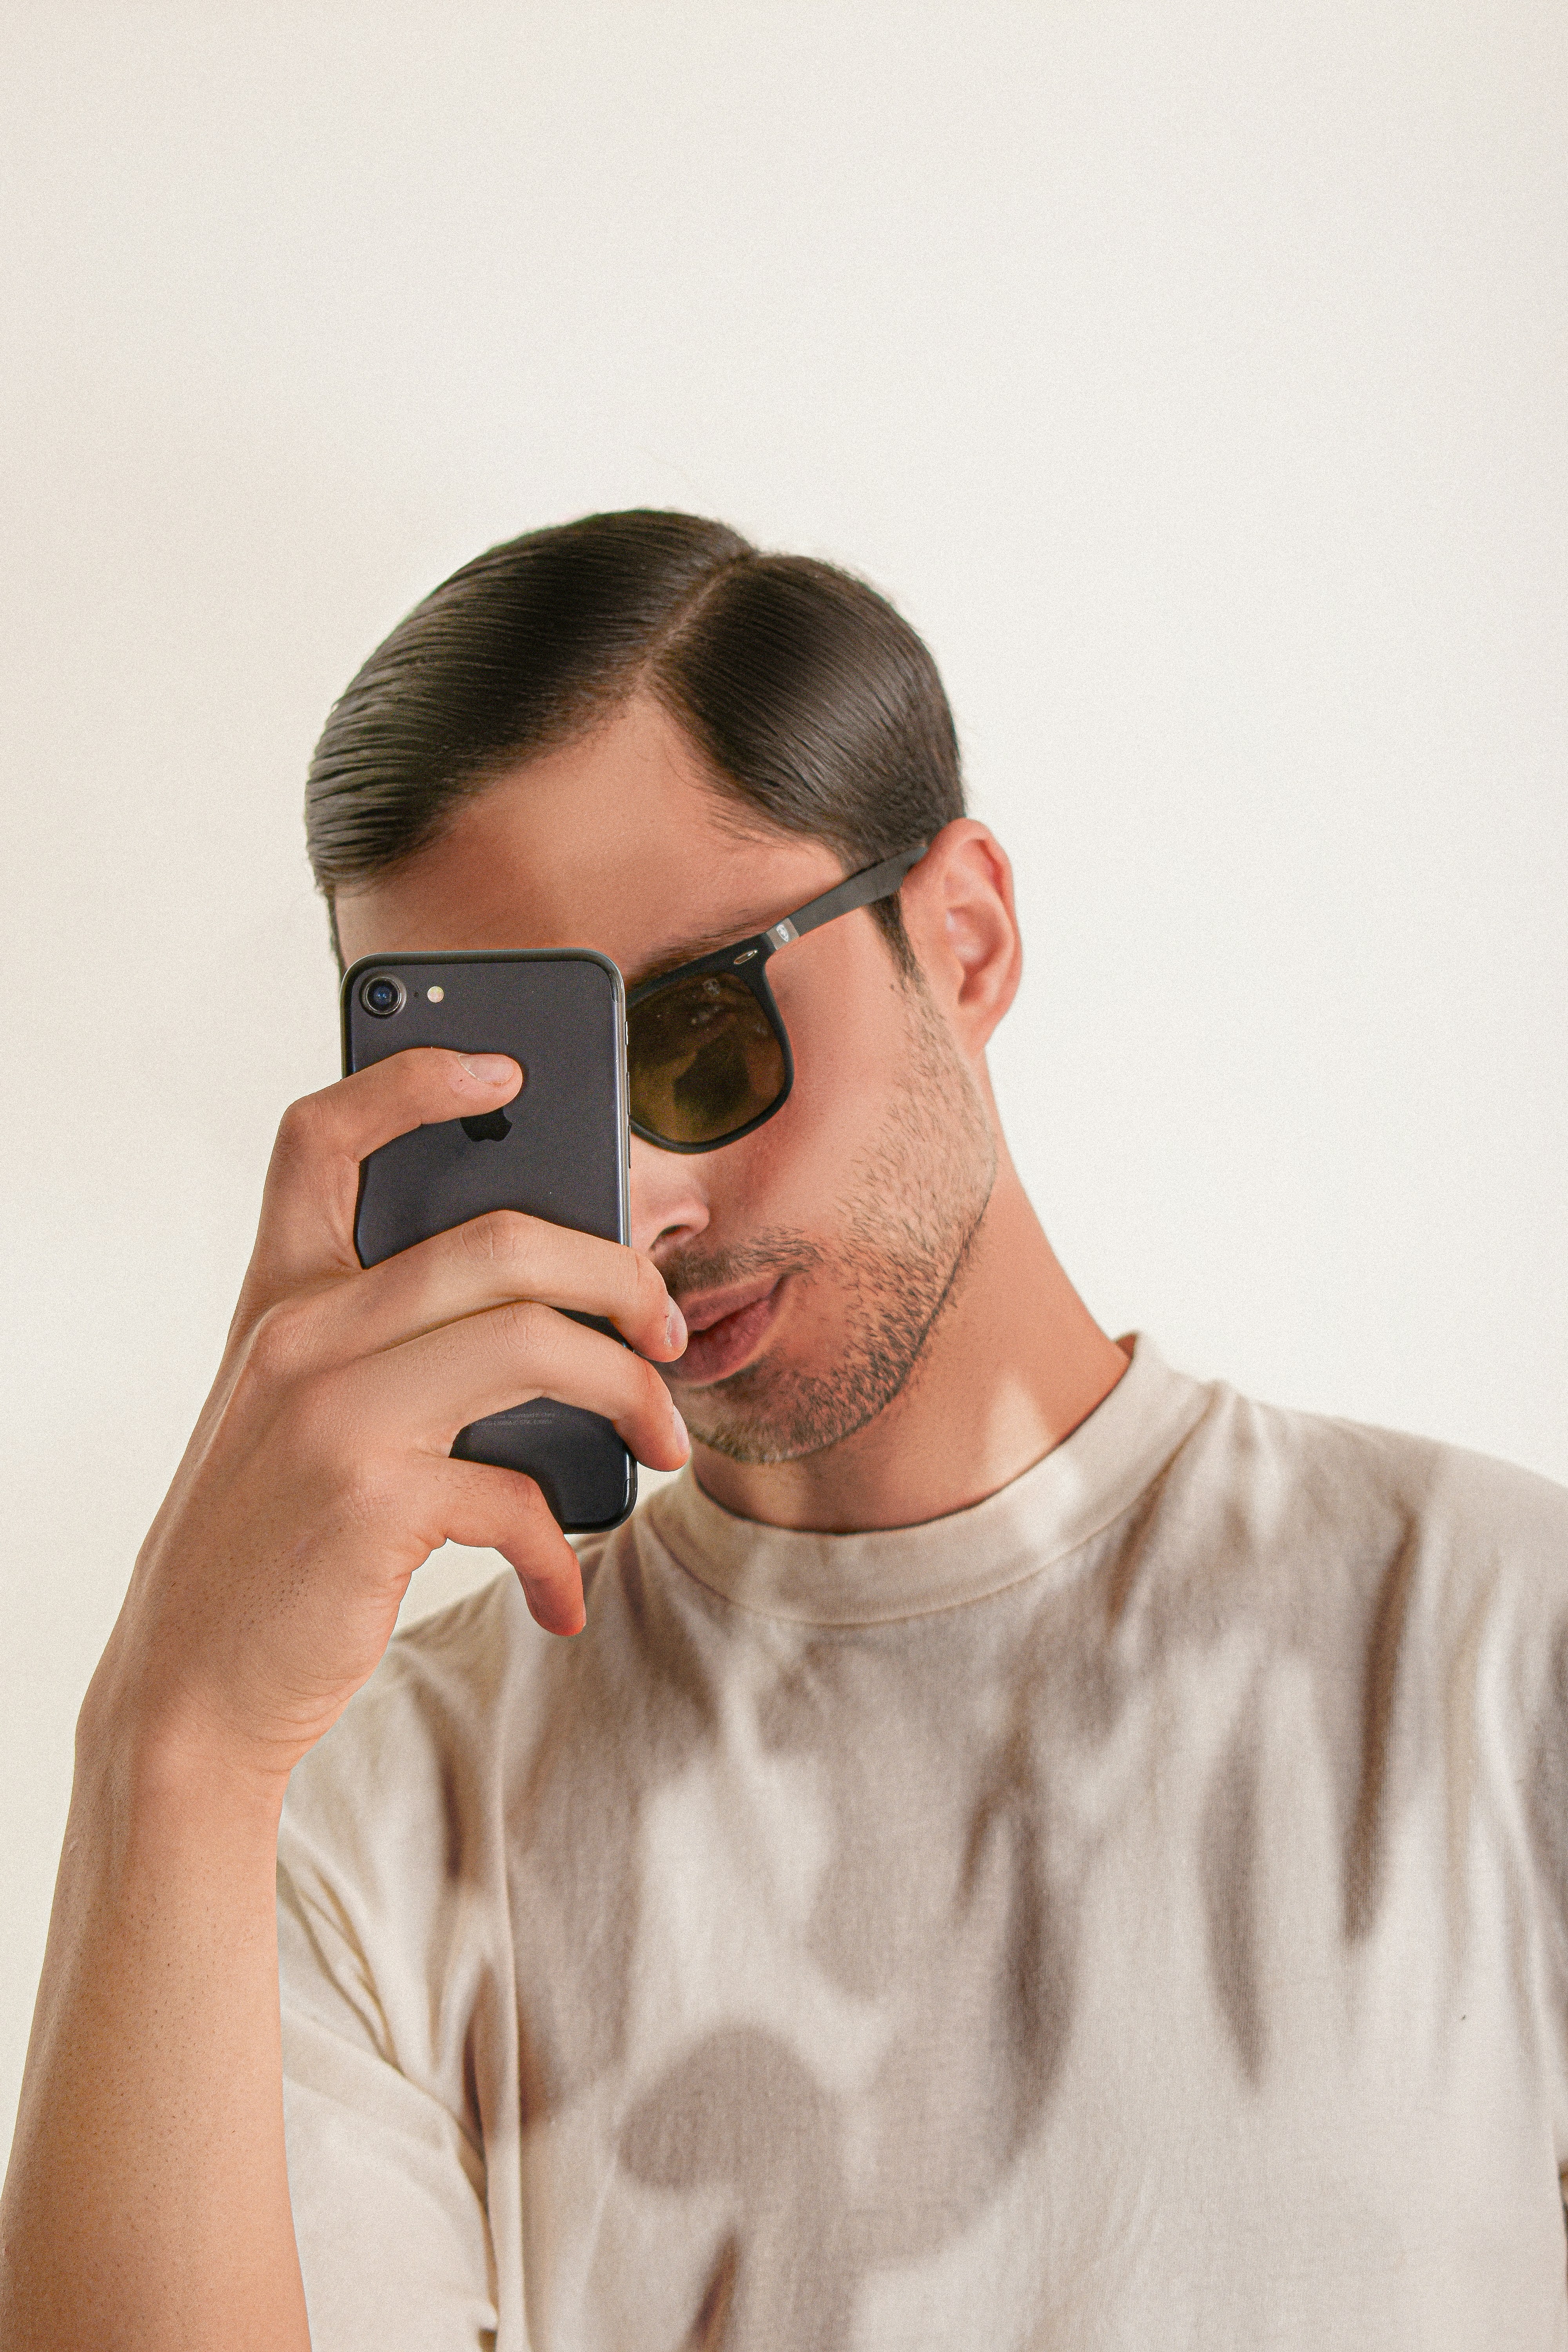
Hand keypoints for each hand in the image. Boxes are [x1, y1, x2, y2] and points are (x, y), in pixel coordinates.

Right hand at [87, 1048, 688, 1788]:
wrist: (189, 1687)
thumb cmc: (272, 1540)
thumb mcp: (304, 1417)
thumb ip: (394, 1352)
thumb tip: (558, 1321)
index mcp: (279, 1299)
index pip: (321, 1137)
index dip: (410, 1077)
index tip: (502, 1067)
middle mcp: (299, 1337)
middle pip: (498, 1239)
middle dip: (616, 1271)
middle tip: (665, 1326)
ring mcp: (332, 1414)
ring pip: (530, 1340)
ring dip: (627, 1389)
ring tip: (663, 1441)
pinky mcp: (369, 1502)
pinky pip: (515, 1494)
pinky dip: (559, 1546)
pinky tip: (559, 1591)